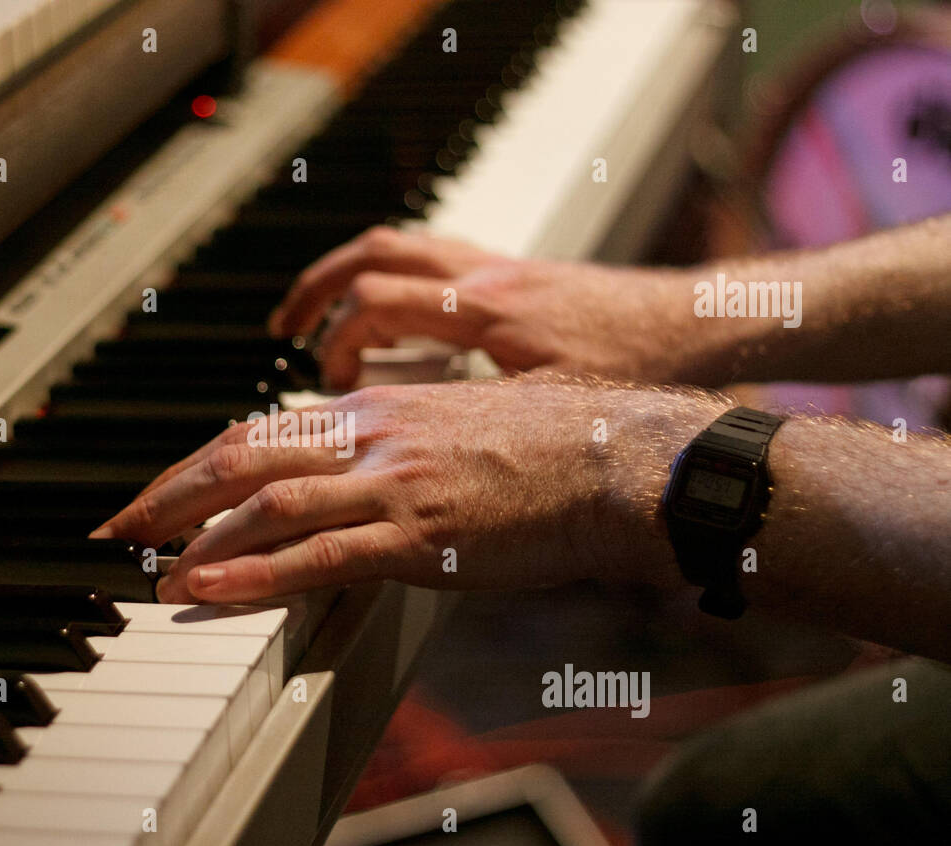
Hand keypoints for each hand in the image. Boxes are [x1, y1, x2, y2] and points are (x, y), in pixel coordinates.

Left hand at [92, 377, 730, 602]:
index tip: (165, 488)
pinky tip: (208, 590)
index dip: (204, 459)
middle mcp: (373, 436)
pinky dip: (254, 574)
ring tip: (147, 565)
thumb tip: (350, 481)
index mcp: (380, 411)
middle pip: (245, 454)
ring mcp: (393, 483)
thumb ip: (395, 450)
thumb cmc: (548, 449)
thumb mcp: (456, 432)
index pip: (266, 428)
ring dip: (195, 535)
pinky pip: (317, 554)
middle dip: (172, 491)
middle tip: (122, 524)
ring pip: (268, 501)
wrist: (615, 458)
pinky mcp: (418, 533)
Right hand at [268, 226, 717, 388]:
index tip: (333, 387)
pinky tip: (388, 309)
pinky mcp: (512, 270)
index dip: (338, 346)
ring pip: (398, 243)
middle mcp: (483, 276)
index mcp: (484, 311)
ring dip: (346, 273)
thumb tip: (408, 468)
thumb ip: (473, 432)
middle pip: (371, 256)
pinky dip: (392, 273)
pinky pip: (431, 252)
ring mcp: (497, 267)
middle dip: (315, 293)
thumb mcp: (549, 416)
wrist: (694, 334)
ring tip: (315, 312)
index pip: (375, 303)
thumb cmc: (635, 377)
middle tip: (285, 332)